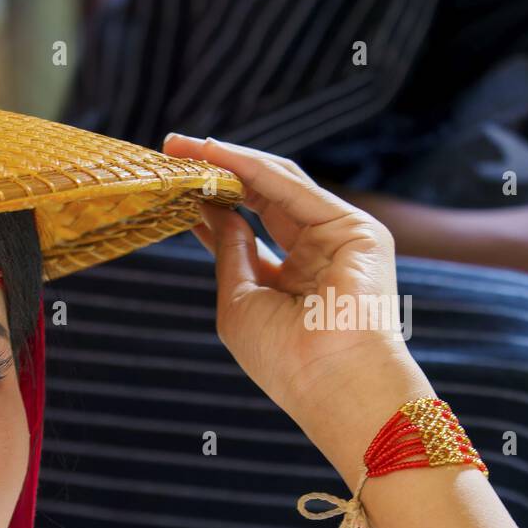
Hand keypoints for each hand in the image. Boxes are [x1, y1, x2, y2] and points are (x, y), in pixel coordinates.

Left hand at [162, 134, 422, 428]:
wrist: (331, 380)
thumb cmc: (282, 356)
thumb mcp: (238, 301)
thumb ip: (229, 251)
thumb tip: (213, 210)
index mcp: (290, 283)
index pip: (245, 233)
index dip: (210, 207)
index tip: (175, 186)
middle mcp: (315, 256)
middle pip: (261, 200)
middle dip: (217, 173)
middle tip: (173, 149)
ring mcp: (337, 240)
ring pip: (278, 185)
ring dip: (231, 161)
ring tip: (187, 146)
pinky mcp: (355, 229)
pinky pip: (294, 188)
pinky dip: (254, 168)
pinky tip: (218, 154)